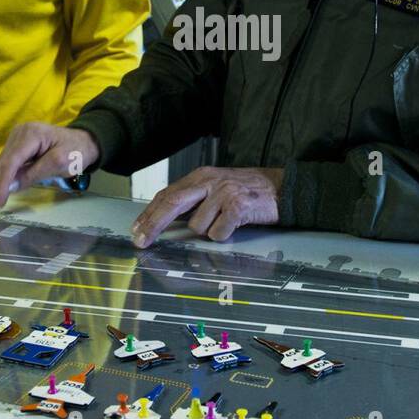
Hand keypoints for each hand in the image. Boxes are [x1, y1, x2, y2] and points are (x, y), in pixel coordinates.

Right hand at [0, 123, 99, 206]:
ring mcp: (18, 136)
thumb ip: (33, 174)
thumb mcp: (58, 165)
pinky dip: (10, 173)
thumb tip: (10, 187)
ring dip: (5, 178)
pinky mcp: (18, 142)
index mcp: (31, 134)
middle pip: (4, 162)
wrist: (84, 141)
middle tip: (3, 203)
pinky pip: (9, 161)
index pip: (11, 161)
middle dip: (2, 183)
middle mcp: (20, 132)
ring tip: (11, 192)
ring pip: (3, 162)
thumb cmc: (76, 152)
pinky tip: (16, 182)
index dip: (3, 183)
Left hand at [131, 166, 283, 246]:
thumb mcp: (216, 186)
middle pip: (172, 204)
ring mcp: (223, 193)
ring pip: (198, 226)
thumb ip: (194, 198)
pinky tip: (235, 225)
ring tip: (226, 221)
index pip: (167, 195)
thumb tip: (164, 217)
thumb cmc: (247, 190)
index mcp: (200, 176)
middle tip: (141, 242)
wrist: (281, 188)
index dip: (149, 214)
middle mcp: (209, 181)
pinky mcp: (238, 207)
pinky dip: (224, 235)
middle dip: (153, 225)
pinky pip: (218, 234)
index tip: (137, 230)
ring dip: (208, 231)